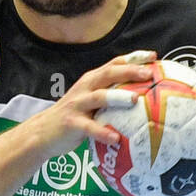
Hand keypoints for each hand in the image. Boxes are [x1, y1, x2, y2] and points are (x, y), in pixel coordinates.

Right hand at [30, 51, 157, 157]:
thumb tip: (145, 100)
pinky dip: (103, 132)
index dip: (133, 58)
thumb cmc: (74, 117)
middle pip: (108, 74)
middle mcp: (85, 88)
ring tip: (135, 100)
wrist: (42, 132)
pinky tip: (116, 138)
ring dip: (117, 96)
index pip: (114, 64)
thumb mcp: (91, 102)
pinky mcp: (71, 123)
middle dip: (129, 71)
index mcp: (92, 81)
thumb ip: (111, 98)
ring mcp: (77, 105)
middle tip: (149, 73)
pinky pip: (89, 127)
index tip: (154, 56)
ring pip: (99, 97)